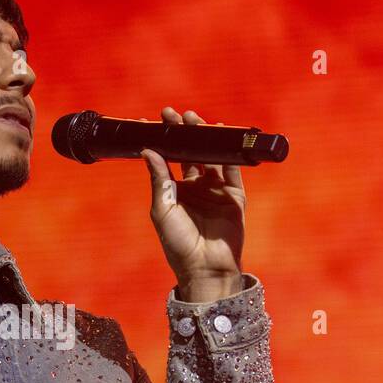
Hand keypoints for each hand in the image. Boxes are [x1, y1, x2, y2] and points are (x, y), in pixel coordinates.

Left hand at [140, 106, 245, 299]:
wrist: (205, 268)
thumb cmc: (178, 244)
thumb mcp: (162, 210)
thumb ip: (159, 180)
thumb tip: (148, 150)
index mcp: (175, 192)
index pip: (168, 160)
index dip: (162, 141)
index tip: (151, 122)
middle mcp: (196, 188)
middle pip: (190, 153)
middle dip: (182, 133)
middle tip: (173, 114)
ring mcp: (216, 190)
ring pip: (210, 156)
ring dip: (203, 137)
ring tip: (193, 119)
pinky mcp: (235, 196)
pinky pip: (233, 168)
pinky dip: (229, 151)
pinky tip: (222, 134)